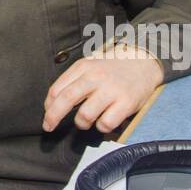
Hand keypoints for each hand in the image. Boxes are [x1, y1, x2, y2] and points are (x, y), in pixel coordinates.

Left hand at [41, 45, 164, 134]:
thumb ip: (72, 81)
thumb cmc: (112, 69)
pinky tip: (104, 120)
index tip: (47, 114)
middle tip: (48, 127)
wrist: (143, 63)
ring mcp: (111, 90)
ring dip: (81, 123)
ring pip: (85, 115)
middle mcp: (96, 77)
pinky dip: (102, 127)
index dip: (48, 105)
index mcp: (83, 67)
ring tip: (86, 121)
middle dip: (53, 117)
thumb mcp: (90, 66)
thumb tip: (52, 104)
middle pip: (66, 100)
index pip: (57, 88)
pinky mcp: (126, 103)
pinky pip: (106, 124)